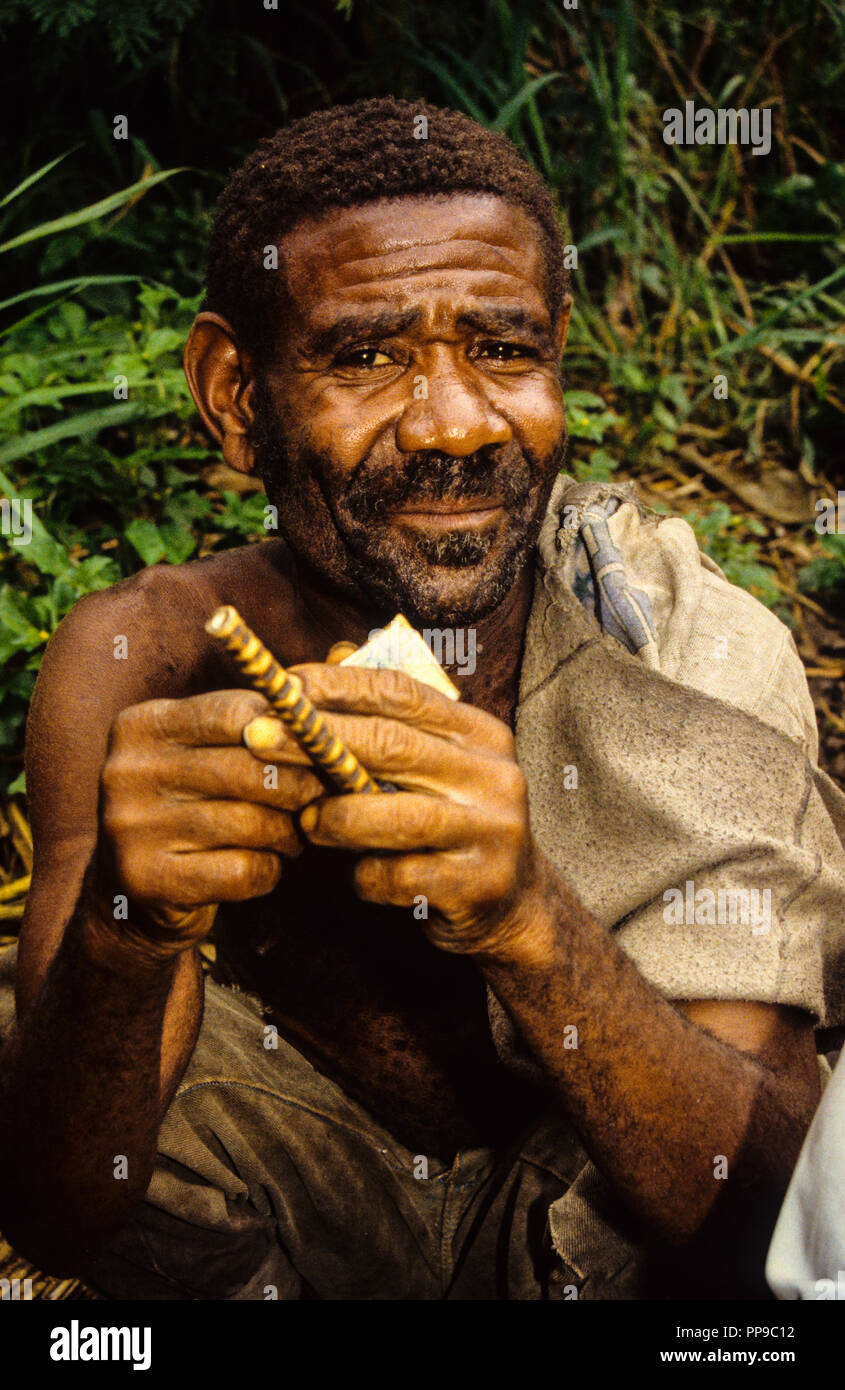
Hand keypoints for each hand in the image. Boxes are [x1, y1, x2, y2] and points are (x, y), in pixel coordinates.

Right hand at [95, 688, 324, 958]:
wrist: (131, 889)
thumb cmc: (188, 806)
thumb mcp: (200, 753)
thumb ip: (247, 730)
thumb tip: (319, 719)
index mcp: (142, 725)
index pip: (235, 715)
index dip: (292, 732)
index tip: (325, 748)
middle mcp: (127, 771)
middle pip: (246, 769)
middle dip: (299, 786)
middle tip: (319, 797)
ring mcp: (131, 828)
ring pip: (249, 823)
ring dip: (287, 833)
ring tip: (295, 835)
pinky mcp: (146, 879)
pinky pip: (239, 871)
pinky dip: (268, 871)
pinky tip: (267, 866)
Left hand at [243, 663, 550, 959]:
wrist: (515, 901)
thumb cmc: (453, 823)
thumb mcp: (435, 763)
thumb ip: (392, 715)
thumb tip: (337, 651)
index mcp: (481, 734)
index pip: (402, 693)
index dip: (338, 685)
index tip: (284, 686)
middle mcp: (494, 775)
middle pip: (391, 745)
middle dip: (315, 740)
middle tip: (256, 739)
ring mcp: (491, 830)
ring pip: (396, 813)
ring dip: (336, 816)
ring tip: (306, 821)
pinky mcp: (478, 884)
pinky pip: (400, 875)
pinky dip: (366, 876)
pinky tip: (358, 875)